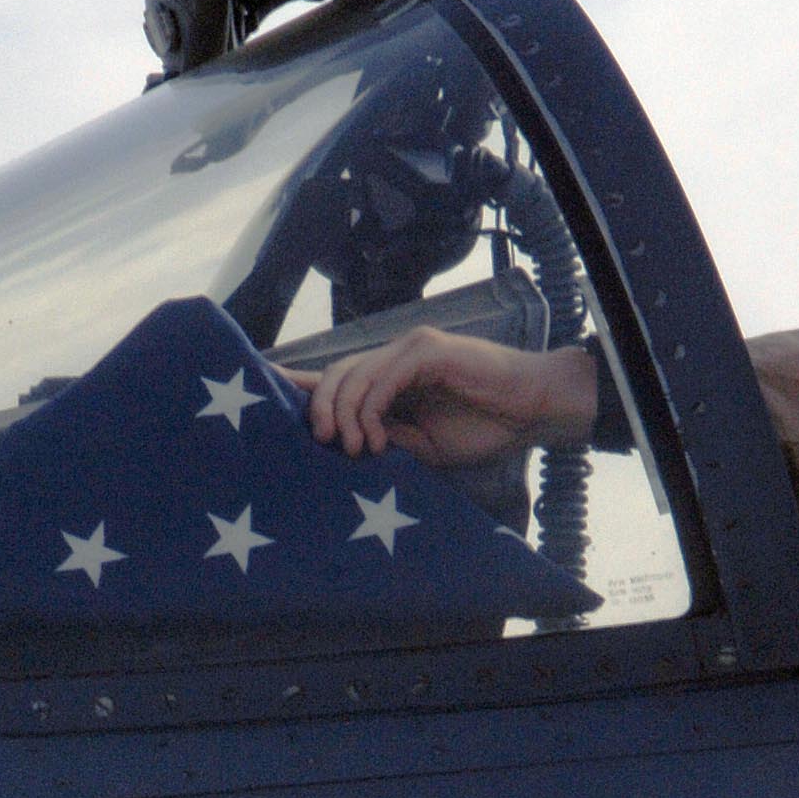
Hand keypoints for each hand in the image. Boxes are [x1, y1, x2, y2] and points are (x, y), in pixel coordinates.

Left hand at [285, 329, 597, 467]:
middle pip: (335, 374)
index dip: (300, 384)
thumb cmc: (486, 425)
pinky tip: (372, 436)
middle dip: (318, 409)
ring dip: (343, 416)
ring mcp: (410, 349)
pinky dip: (369, 409)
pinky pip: (381, 378)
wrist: (533, 410)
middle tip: (323, 444)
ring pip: (352, 375)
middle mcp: (396, 355)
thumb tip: (344, 443)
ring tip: (354, 448)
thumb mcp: (423, 444)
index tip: (265, 393)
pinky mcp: (427, 351)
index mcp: (392, 377)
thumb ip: (386, 436)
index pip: (337, 377)